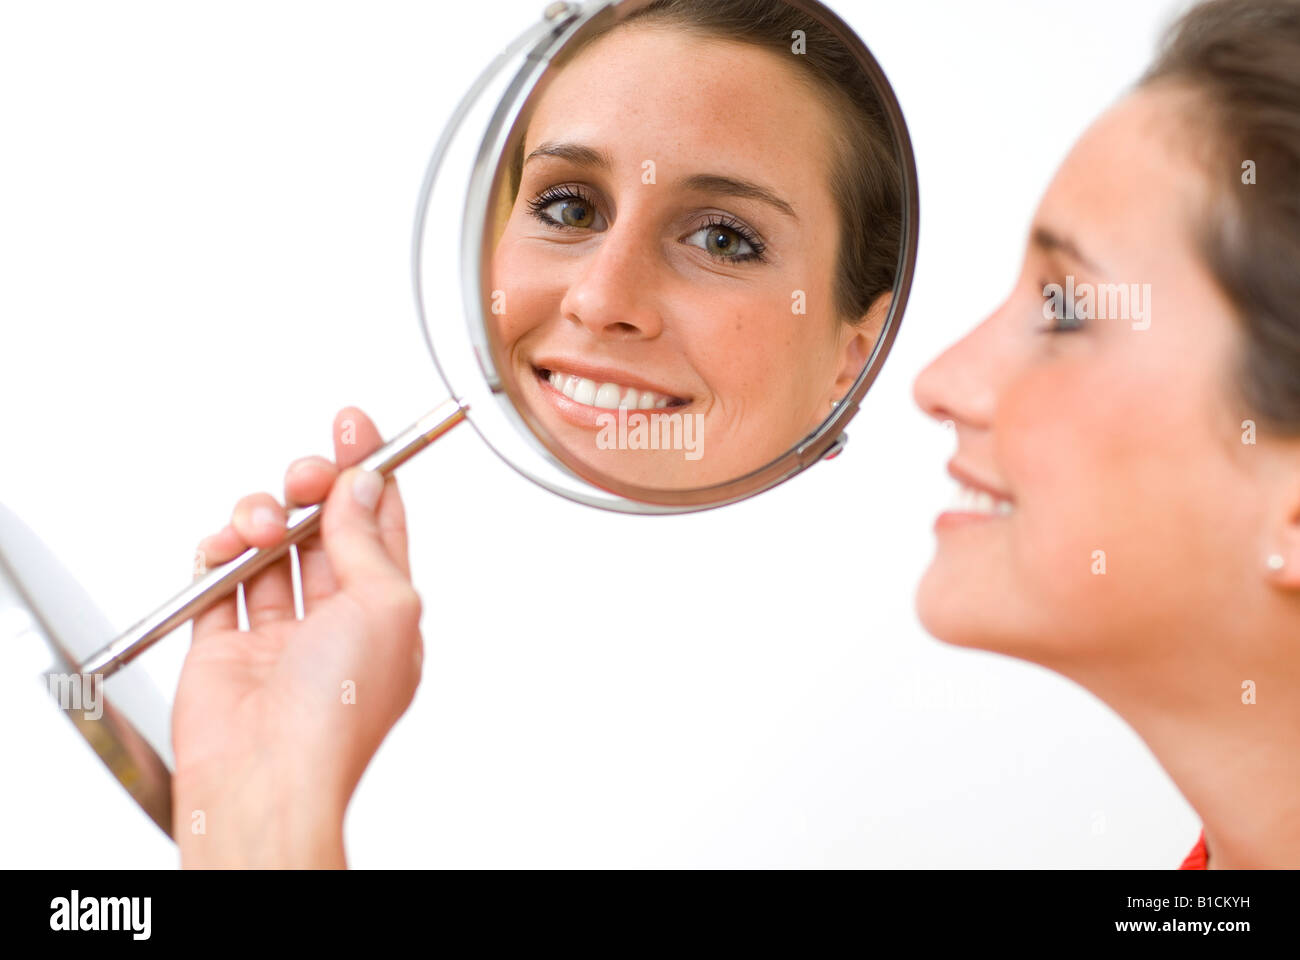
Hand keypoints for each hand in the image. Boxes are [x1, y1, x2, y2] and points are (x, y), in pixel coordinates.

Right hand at [171, 407, 422, 866]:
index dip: (370, 471)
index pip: (381, 524)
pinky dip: (217, 552)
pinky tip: (224, 547)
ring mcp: (278, 631)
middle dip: (311, 488)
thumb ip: (369, 540)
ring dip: (261, 519)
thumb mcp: (386, 605)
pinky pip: (217, 580)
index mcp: (384, 610)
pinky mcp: (222, 642)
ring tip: (259, 527)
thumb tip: (363, 487)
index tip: (358, 426)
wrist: (269, 773)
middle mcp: (334, 618)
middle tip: (306, 474)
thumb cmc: (340, 710)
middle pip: (322, 527)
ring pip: (268, 546)